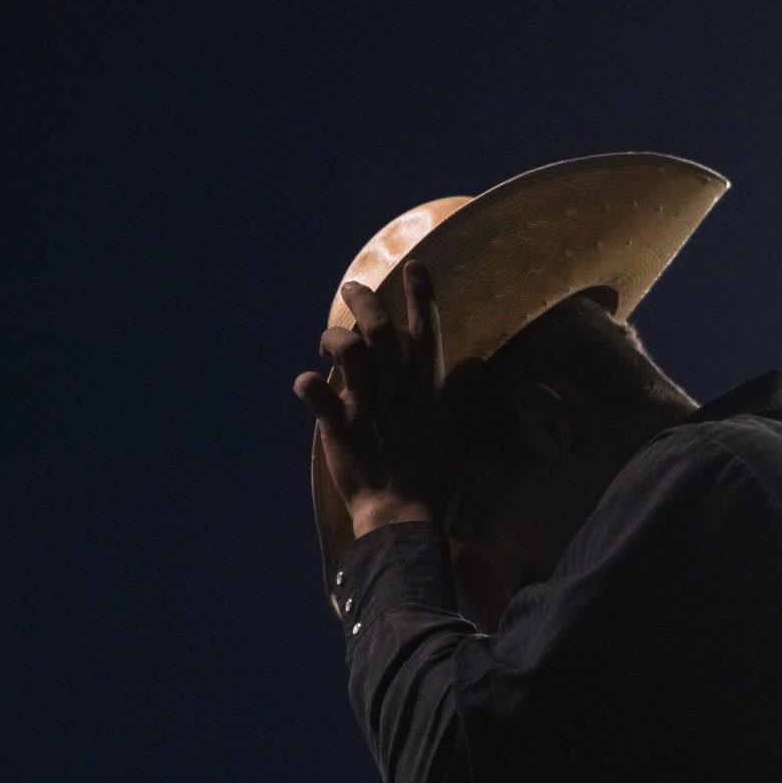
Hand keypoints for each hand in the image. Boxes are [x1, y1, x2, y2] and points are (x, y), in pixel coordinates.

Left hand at [293, 261, 448, 536]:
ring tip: (328, 341)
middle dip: (366, 302)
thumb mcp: (458, 429)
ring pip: (350, 353)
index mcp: (425, 389)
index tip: (415, 267)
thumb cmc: (433, 474)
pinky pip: (321, 401)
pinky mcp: (341, 428)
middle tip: (353, 288)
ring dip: (334, 338)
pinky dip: (309, 387)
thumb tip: (476, 365)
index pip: (425, 332)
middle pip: (380, 331)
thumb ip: (461, 393)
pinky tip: (305, 382)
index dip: (421, 296)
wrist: (404, 515)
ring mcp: (368, 408)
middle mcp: (397, 391)